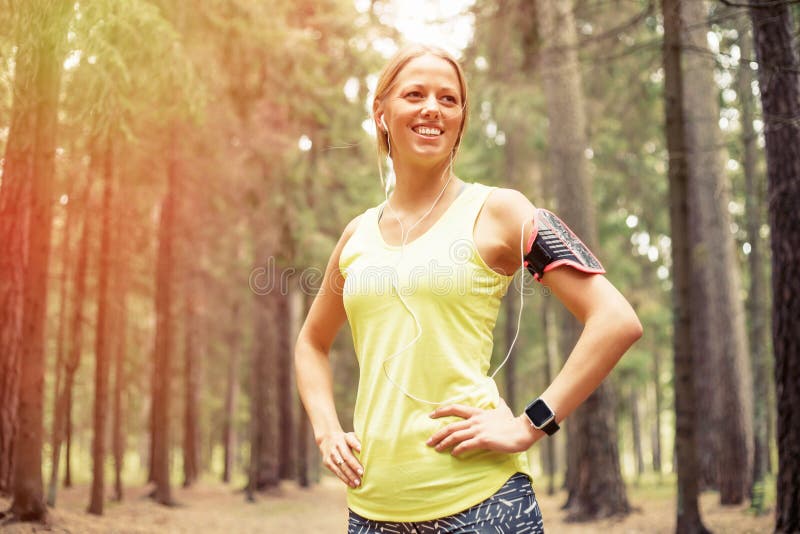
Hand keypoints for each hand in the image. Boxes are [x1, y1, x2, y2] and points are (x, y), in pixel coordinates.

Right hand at [317, 431, 362, 487]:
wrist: (327, 439)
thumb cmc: (346, 441)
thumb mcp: (352, 437)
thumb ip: (360, 443)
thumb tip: (373, 453)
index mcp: (346, 437)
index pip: (352, 440)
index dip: (357, 445)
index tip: (362, 451)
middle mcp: (338, 445)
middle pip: (346, 456)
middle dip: (354, 465)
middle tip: (362, 474)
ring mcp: (331, 454)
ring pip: (341, 466)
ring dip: (350, 475)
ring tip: (358, 483)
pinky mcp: (327, 462)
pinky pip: (337, 472)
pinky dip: (345, 479)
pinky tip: (352, 484)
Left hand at [426, 398, 542, 455]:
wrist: (521, 430)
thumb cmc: (512, 422)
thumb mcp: (503, 410)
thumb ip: (499, 405)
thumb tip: (500, 400)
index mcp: (477, 413)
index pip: (455, 408)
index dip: (441, 411)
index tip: (431, 415)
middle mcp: (475, 421)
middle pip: (450, 426)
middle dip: (437, 434)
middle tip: (428, 441)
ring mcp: (478, 430)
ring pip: (455, 436)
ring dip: (443, 443)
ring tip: (437, 449)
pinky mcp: (483, 440)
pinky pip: (465, 445)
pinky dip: (457, 450)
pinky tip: (454, 454)